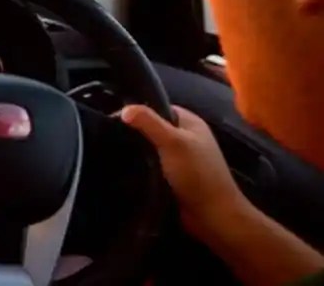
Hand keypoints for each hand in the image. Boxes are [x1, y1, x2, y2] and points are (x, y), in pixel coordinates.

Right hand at [120, 105, 245, 236]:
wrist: (213, 217)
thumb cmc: (197, 175)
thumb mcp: (173, 142)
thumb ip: (149, 123)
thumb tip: (124, 109)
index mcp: (191, 123)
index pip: (160, 107)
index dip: (139, 110)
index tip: (115, 118)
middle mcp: (187, 138)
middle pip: (154, 128)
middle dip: (135, 132)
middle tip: (110, 136)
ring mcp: (181, 159)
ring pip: (151, 149)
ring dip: (137, 152)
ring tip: (112, 152)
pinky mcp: (174, 178)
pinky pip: (152, 166)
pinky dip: (141, 167)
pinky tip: (124, 169)